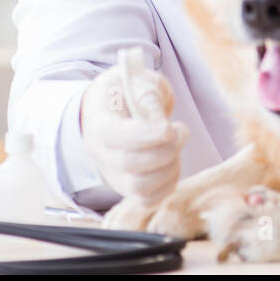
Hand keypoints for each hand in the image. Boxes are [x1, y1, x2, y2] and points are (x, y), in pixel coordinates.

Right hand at [80, 62, 187, 204]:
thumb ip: (149, 97)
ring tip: (177, 145)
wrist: (118, 106)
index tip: (169, 127)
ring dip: (169, 168)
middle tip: (180, 129)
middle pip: (129, 165)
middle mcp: (101, 154)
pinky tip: (174, 160)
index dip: (145, 135)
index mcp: (98, 122)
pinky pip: (149, 199)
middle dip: (164, 149)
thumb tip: (159, 123)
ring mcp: (113, 174)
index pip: (115, 136)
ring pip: (140, 188)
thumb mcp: (139, 81)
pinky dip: (168, 184)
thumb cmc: (129, 91)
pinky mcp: (128, 187)